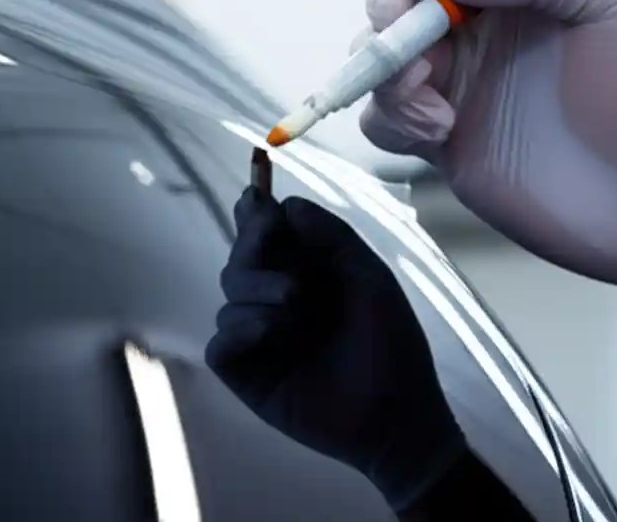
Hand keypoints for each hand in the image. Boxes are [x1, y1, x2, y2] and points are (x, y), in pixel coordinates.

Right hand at [206, 189, 464, 512]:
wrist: (396, 413)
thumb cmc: (390, 342)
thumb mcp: (367, 276)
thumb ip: (329, 235)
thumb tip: (284, 203)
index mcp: (304, 271)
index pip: (263, 234)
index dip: (254, 215)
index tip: (258, 203)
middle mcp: (275, 299)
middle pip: (239, 258)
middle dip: (255, 249)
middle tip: (282, 253)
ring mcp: (258, 336)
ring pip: (228, 295)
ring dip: (257, 289)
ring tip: (296, 305)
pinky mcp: (246, 373)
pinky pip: (220, 341)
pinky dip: (241, 329)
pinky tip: (273, 330)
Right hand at [358, 0, 616, 319]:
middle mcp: (479, 21)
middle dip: (388, 5)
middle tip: (416, 42)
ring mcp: (457, 81)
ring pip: (374, 53)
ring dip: (385, 68)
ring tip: (438, 106)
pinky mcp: (443, 141)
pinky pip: (380, 118)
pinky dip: (390, 118)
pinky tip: (442, 133)